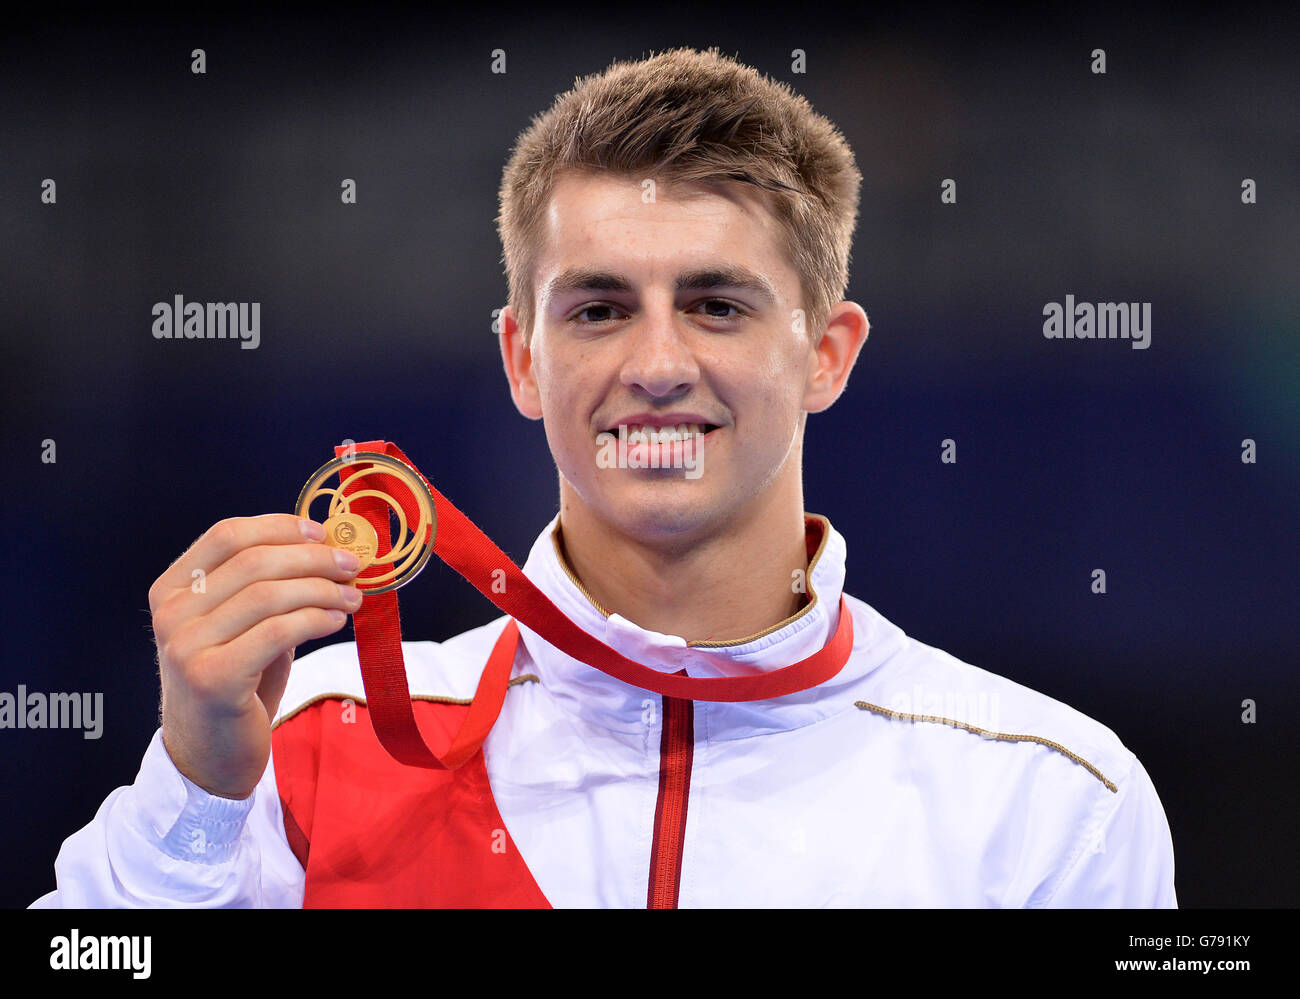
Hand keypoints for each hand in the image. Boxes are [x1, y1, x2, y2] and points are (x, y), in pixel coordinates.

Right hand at [150, 514, 362, 798]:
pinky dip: (315, 619)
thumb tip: (327, 548)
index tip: (322, 533)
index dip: (280, 528)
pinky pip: (277, 632)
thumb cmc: (237, 683)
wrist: (210, 755)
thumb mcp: (244, 625)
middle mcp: (171, 614)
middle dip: (313, 559)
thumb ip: (269, 587)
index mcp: (171, 589)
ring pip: (269, 595)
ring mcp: (186, 647)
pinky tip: (335, 621)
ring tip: (352, 597)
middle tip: (353, 566)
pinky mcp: (213, 679)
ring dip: (322, 590)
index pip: (227, 535)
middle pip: (254, 562)